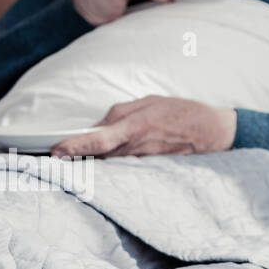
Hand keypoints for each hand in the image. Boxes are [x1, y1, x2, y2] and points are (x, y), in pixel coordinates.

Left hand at [52, 96, 236, 157]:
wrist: (212, 132)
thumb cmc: (182, 112)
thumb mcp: (150, 101)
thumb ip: (122, 112)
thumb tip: (100, 124)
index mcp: (135, 127)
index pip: (98, 141)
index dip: (74, 148)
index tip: (56, 152)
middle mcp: (136, 147)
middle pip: (98, 155)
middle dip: (80, 154)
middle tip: (62, 154)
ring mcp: (142, 160)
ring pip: (109, 161)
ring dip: (95, 159)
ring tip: (83, 156)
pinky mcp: (148, 167)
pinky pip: (124, 165)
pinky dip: (114, 161)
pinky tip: (112, 157)